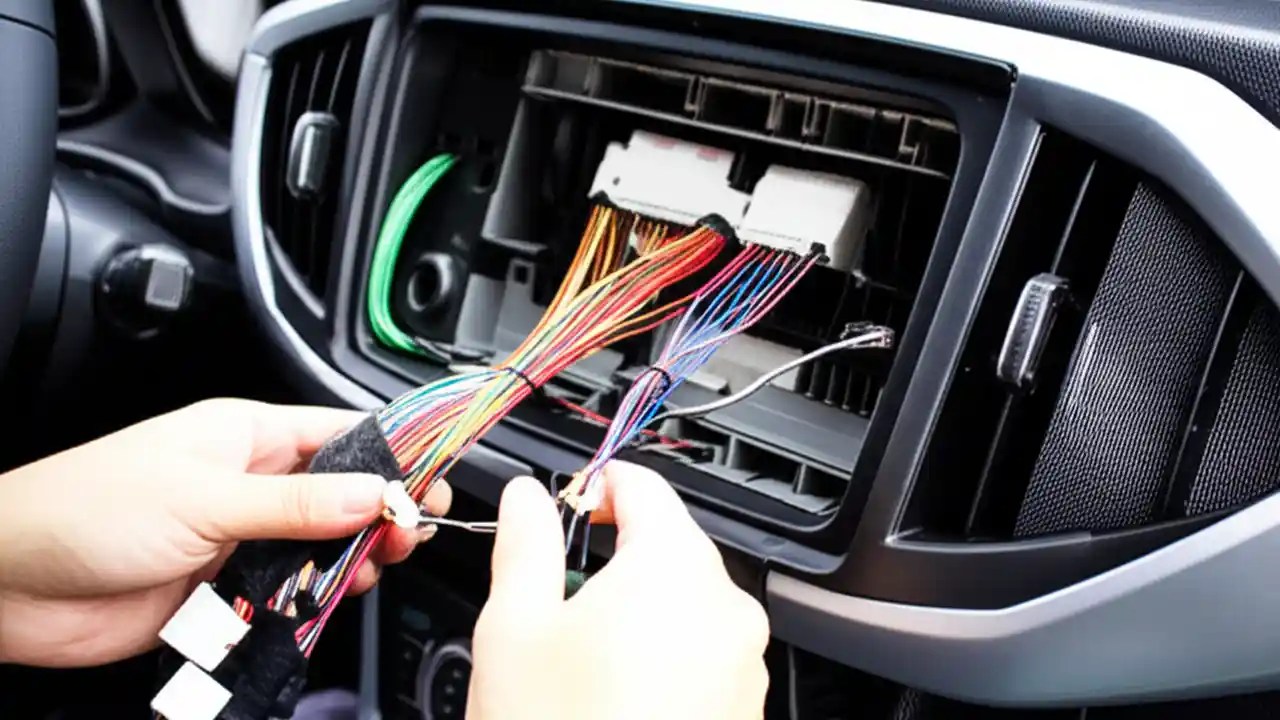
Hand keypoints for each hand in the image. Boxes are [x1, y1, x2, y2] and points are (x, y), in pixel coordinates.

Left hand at [0, 398, 450, 666]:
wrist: (8, 583)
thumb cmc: (87, 508)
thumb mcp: (203, 498)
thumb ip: (295, 504)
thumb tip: (374, 493)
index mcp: (247, 435)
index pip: (343, 436)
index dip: (395, 458)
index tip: (434, 484)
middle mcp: (250, 482)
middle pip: (342, 496)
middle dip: (381, 515)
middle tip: (408, 536)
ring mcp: (239, 536)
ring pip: (320, 549)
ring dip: (347, 562)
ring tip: (364, 571)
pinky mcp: (224, 588)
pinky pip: (287, 594)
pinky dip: (310, 602)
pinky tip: (322, 602)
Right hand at [468, 462, 768, 719]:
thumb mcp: (515, 625)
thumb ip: (527, 541)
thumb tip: (526, 494)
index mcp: (674, 566)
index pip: (643, 485)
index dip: (596, 487)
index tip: (566, 509)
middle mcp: (725, 606)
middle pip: (667, 545)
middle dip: (612, 561)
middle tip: (556, 604)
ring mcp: (742, 662)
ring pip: (684, 604)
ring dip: (636, 613)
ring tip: (579, 667)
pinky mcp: (743, 709)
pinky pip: (701, 655)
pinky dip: (661, 659)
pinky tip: (614, 700)